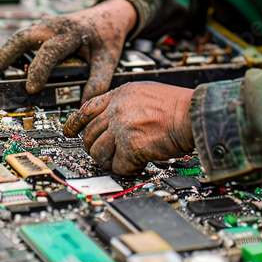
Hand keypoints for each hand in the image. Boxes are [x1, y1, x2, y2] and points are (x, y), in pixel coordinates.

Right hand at [0, 0, 137, 101]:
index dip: (39, 70)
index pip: (50, 51)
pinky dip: (15, 47)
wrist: (112, 14)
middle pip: (26, 35)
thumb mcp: (108, 60)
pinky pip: (27, 36)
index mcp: (72, 33)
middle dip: (9, 52)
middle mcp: (57, 26)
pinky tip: (8, 60)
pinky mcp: (47, 27)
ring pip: (22, 34)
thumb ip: (98, 82)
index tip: (32, 88)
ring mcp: (49, 24)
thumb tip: (83, 105)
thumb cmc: (108, 35)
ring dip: (8, 49)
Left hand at [63, 82, 195, 174]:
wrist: (193, 114)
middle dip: (94, 148)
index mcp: (120, 94)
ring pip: (99, 152)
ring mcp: (121, 127)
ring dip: (110, 160)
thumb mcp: (147, 93)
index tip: (68, 131)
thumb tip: (115, 123)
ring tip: (123, 160)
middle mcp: (117, 109)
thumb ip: (127, 105)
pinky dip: (127, 168)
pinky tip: (137, 164)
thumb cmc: (179, 107)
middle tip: (102, 155)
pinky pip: (118, 165)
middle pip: (90, 134)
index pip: (87, 108)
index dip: (74, 122)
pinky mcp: (130, 146)